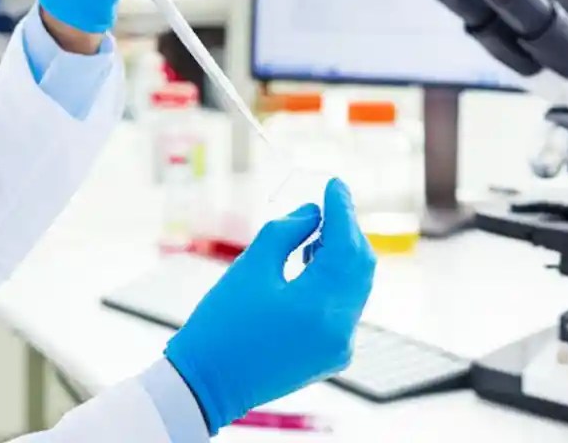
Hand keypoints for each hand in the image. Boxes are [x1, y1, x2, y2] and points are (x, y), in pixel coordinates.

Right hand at [164, 179, 376, 432]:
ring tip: (315, 236)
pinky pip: (345, 308)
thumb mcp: (251, 267)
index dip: (342, 209)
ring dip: (342, 256)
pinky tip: (312, 267)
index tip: (335, 184)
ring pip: (356, 286)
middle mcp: (339, 329)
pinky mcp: (332, 356)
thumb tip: (314, 213)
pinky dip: (335, 282)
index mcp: (319, 307)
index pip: (346, 245)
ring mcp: (339, 346)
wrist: (207, 383)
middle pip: (360, 266)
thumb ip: (287, 231)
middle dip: (346, 232)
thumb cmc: (221, 323)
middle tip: (326, 206)